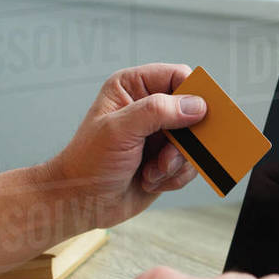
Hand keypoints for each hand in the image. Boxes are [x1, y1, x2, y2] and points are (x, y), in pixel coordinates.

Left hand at [47, 64, 205, 228]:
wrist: (82, 202)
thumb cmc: (89, 161)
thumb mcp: (120, 130)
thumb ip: (157, 111)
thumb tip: (197, 105)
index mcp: (133, 86)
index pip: (177, 76)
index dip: (192, 93)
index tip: (197, 117)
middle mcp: (149, 107)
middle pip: (193, 110)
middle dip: (185, 138)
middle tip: (168, 154)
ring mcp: (160, 134)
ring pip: (195, 141)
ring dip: (177, 161)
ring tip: (153, 171)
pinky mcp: (167, 158)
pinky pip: (190, 164)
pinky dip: (175, 176)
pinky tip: (150, 180)